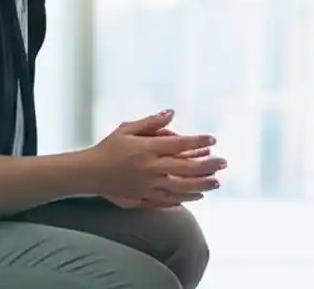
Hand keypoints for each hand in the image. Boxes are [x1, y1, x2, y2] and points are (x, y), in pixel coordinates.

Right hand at [85, 110, 225, 205]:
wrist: (90, 173)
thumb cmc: (108, 148)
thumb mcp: (127, 129)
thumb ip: (150, 122)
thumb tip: (171, 112)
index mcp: (147, 149)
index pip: (179, 144)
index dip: (198, 141)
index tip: (212, 139)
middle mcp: (151, 168)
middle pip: (185, 167)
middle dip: (208, 165)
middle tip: (224, 162)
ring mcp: (149, 186)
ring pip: (181, 187)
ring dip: (201, 185)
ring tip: (216, 182)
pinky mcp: (145, 198)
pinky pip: (169, 200)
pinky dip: (185, 199)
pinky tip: (197, 196)